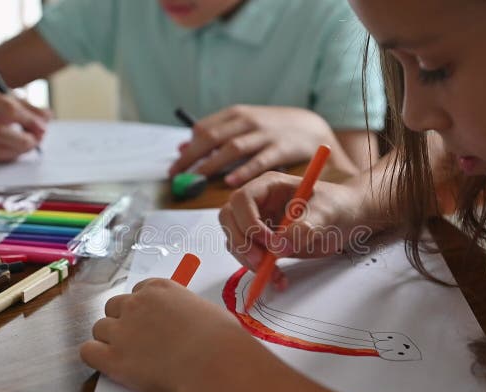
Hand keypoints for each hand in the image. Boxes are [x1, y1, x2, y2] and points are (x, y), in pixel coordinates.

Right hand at [0, 85, 49, 161]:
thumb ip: (30, 107)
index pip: (7, 109)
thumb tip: (47, 119)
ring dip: (20, 150)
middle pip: (0, 132)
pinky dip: (11, 155)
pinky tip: (18, 148)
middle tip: (38, 139)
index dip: (28, 119)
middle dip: (24, 139)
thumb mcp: (9, 95)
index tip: (41, 126)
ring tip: (31, 144)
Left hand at [79, 278, 246, 391]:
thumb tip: (184, 323)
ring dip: (109, 340)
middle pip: (113, 308)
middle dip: (122, 322)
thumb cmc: (222, 338)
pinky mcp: (113, 359)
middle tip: (138, 341)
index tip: (151, 324)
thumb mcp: (204, 310)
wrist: (215, 363)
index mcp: (158, 288)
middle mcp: (135, 304)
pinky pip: (87, 352)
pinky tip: (111, 366)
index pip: (137, 293)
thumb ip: (184, 310)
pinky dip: (96, 357)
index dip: (142, 310)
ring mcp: (121, 330)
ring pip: (99, 329)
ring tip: (128, 357)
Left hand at [168, 105, 339, 186]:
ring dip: (211, 165)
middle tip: (177, 177)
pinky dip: (244, 171)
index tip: (174, 169)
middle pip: (213, 137)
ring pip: (232, 148)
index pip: (204, 129)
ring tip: (195, 181)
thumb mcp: (244, 124)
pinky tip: (230, 182)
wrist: (311, 129)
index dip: (187, 149)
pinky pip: (259, 160)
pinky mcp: (282, 148)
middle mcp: (248, 121)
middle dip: (192, 158)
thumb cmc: (272, 130)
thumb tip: (182, 145)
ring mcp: (265, 134)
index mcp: (236, 114)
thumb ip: (216, 133)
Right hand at [219, 171, 372, 286]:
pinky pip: (248, 257)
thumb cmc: (338, 207)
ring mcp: (258, 222)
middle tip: (262, 262)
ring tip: (276, 275)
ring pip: (235, 241)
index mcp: (269, 185)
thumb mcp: (325, 213)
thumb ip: (303, 228)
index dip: (249, 221)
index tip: (269, 241)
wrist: (349, 220)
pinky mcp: (263, 243)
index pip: (242, 199)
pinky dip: (259, 271)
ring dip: (249, 262)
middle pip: (230, 220)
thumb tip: (277, 247)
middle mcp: (258, 202)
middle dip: (242, 243)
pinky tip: (279, 278)